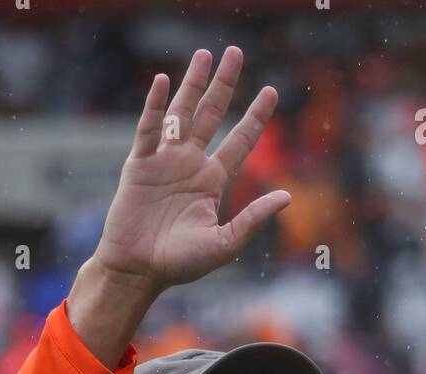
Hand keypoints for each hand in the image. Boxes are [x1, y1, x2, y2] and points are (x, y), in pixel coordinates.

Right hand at [93, 46, 289, 293]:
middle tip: (235, 52)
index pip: (239, 140)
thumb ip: (253, 220)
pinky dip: (155, 107)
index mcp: (212, 181)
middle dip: (224, 84)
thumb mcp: (223, 244)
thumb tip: (287, 197)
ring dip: (192, 84)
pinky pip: (149, 129)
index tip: (271, 91)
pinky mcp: (139, 164)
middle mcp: (190, 164)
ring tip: (205, 54)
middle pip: (211, 114)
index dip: (255, 116)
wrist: (138, 270)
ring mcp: (164, 161)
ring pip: (182, 113)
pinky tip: (163, 82)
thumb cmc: (179, 264)